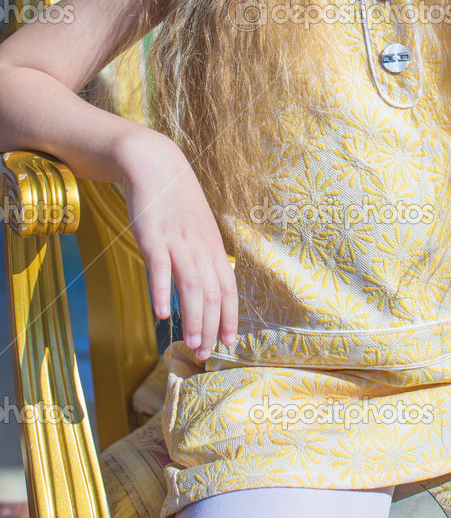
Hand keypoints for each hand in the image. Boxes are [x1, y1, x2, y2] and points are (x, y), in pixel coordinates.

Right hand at [117, 130, 238, 359]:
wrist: (154, 165)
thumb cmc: (175, 202)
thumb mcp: (197, 228)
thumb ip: (201, 256)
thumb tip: (206, 287)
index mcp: (213, 246)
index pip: (228, 287)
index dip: (230, 316)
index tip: (229, 342)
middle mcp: (200, 245)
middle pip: (213, 292)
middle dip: (211, 326)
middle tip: (205, 352)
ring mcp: (178, 240)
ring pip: (192, 285)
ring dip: (193, 318)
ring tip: (191, 343)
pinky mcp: (153, 236)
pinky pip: (160, 267)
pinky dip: (163, 292)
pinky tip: (163, 314)